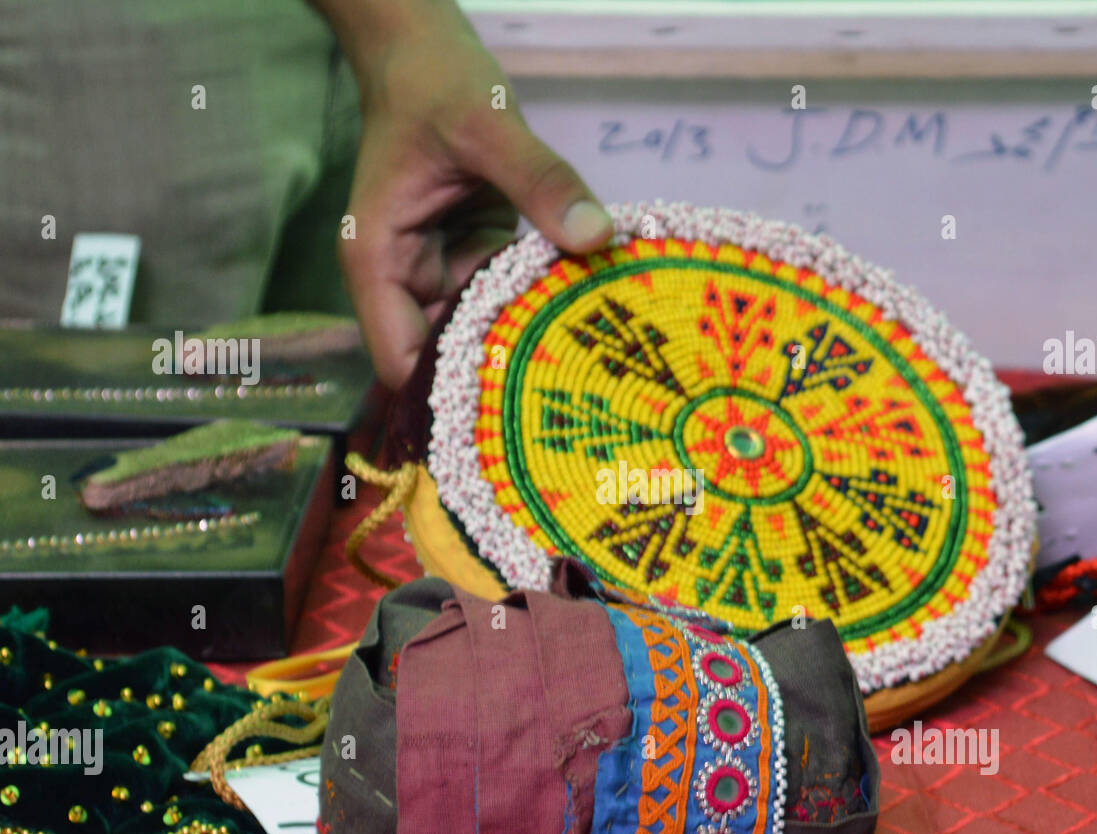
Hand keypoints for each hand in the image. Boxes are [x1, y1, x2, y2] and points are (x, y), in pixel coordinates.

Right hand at [313, 0, 612, 388]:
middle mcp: (402, 279)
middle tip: (569, 388)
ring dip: (524, 340)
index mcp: (378, 262)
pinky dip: (535, 305)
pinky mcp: (470, 260)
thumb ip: (541, 181)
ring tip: (583, 354)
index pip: (400, 364)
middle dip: (498, 372)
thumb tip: (598, 237)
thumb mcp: (489, 125)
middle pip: (443, 359)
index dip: (450, 390)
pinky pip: (503, 300)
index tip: (514, 399)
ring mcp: (437, 272)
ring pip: (478, 334)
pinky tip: (579, 313)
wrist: (424, 50)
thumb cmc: (435, 82)